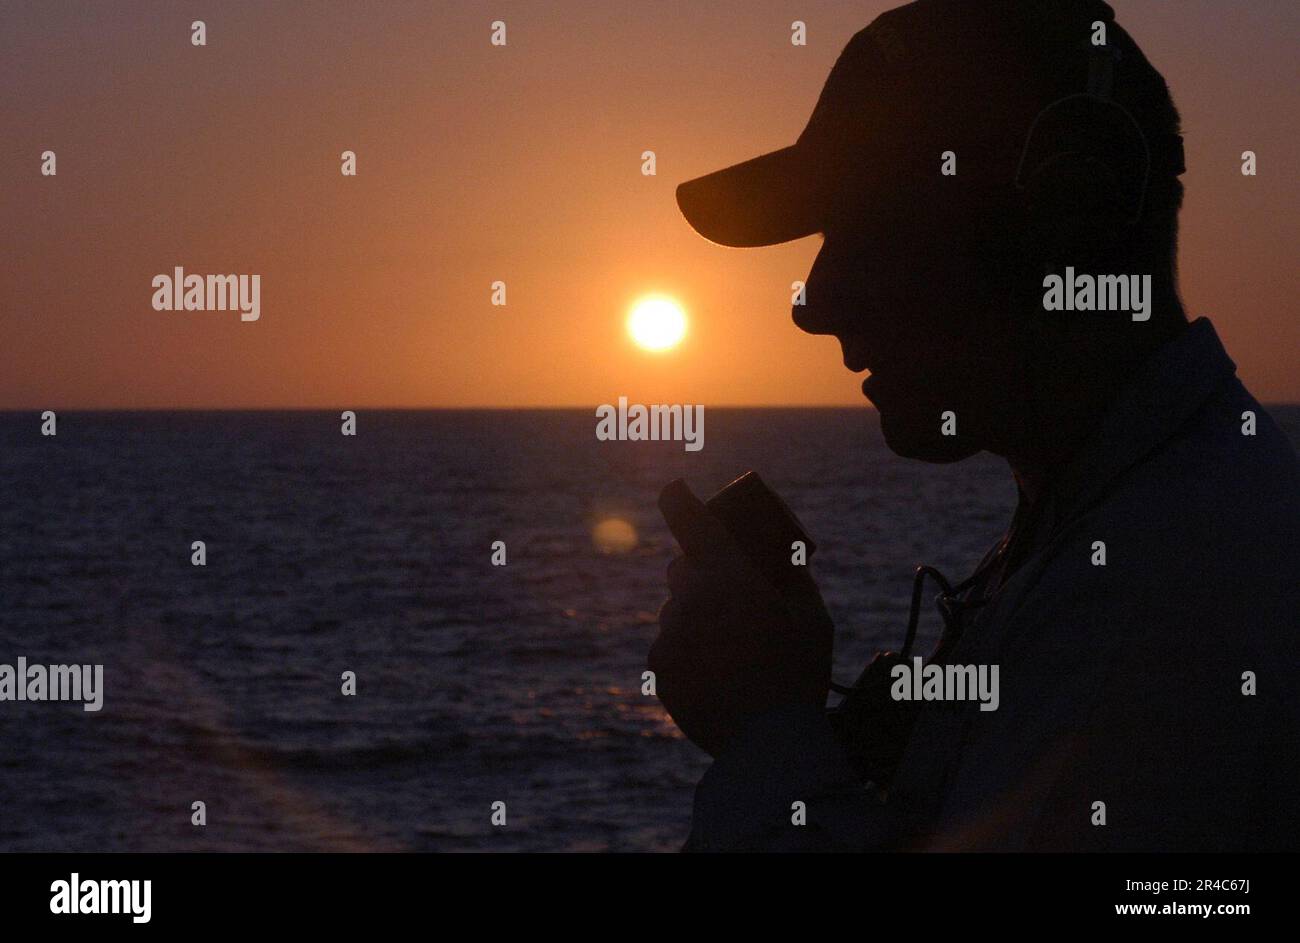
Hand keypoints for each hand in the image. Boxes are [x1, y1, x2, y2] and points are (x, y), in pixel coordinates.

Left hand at [648, 479, 833, 756]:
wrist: (767, 745)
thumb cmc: (798, 673)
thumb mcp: (812, 615)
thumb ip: (791, 573)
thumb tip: (778, 550)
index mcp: (725, 574)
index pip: (684, 514)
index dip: (679, 498)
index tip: (678, 493)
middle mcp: (687, 598)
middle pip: (681, 567)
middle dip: (703, 571)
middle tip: (732, 594)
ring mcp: (668, 636)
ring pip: (677, 611)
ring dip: (697, 617)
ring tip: (734, 650)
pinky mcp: (659, 671)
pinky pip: (670, 647)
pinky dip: (689, 653)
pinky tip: (720, 675)